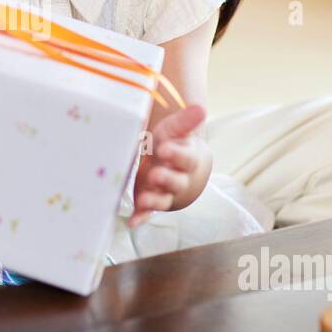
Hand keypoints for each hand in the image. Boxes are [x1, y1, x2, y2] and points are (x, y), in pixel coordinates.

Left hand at [130, 104, 206, 226]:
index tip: (164, 148)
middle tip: (155, 174)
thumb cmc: (171, 143)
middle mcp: (178, 179)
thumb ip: (185, 122)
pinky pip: (147, 214)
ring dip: (153, 201)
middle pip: (176, 182)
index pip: (187, 159)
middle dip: (166, 179)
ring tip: (143, 199)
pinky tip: (132, 222)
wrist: (169, 163)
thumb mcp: (175, 130)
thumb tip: (200, 109)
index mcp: (186, 159)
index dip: (177, 155)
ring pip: (163, 200)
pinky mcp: (149, 202)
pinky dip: (140, 218)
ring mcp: (163, 192)